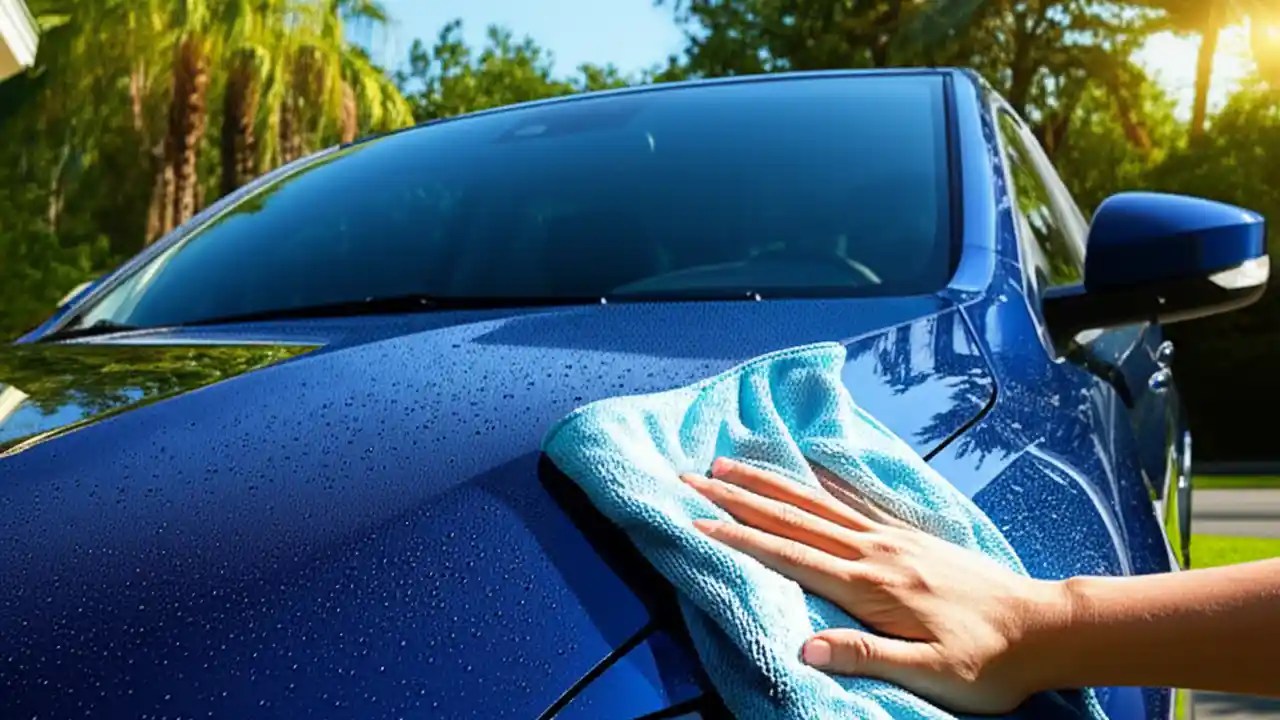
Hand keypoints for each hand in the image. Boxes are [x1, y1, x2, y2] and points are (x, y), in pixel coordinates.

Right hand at [683, 458, 1070, 713]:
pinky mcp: (908, 535)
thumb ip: (865, 655)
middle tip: (693, 476)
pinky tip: (806, 469)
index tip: (697, 519)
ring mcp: (891, 537)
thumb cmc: (987, 662)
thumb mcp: (929, 671)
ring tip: (730, 463)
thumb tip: (804, 647)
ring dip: (768, 481)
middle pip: (792, 516)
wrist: (1042, 627)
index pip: (789, 554)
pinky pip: (853, 499)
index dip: (739, 536)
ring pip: (816, 501)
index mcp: (870, 585)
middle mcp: (874, 550)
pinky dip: (820, 481)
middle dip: (738, 496)